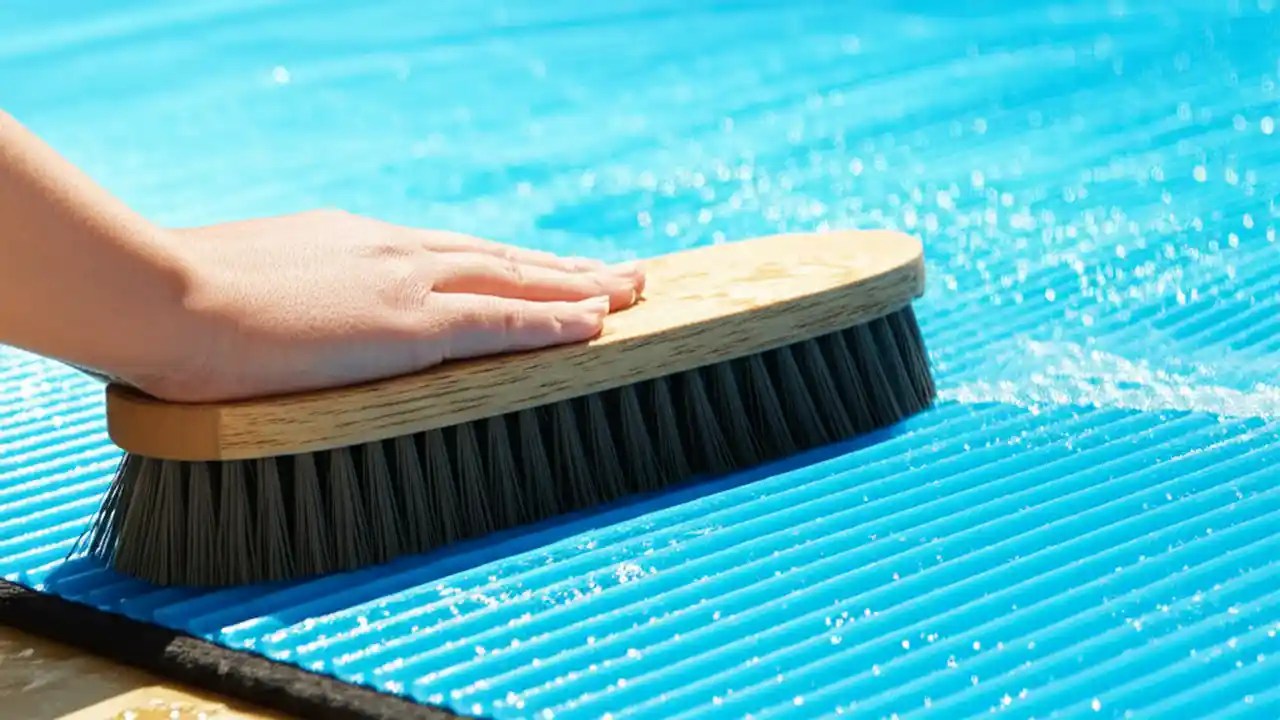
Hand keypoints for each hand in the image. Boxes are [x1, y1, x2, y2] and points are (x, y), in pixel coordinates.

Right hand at [145, 209, 644, 402]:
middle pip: (500, 258)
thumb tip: (287, 323)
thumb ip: (289, 301)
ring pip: (516, 281)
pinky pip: (503, 322)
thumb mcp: (248, 287)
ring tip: (630, 290)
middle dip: (565, 268)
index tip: (543, 270)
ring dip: (579, 288)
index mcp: (356, 246)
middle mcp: (394, 253)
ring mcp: (407, 284)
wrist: (161, 295)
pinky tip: (596, 324)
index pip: (453, 255)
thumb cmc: (183, 299)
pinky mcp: (410, 324)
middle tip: (621, 273)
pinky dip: (554, 322)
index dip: (507, 264)